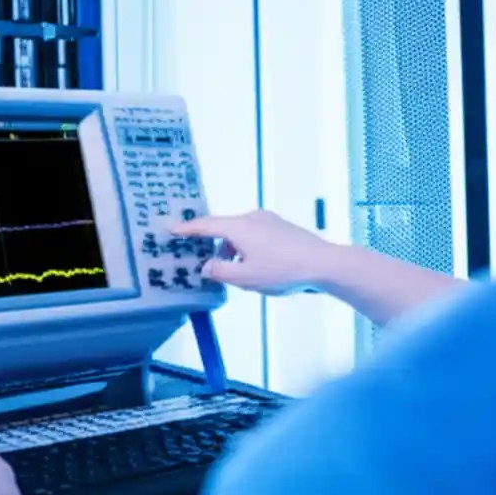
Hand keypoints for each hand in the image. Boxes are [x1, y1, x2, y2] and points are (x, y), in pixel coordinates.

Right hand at [172, 211, 341, 294]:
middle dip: (215, 248)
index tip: (172, 230)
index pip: (205, 225)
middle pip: (224, 229)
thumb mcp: (245, 278)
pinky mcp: (282, 227)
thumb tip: (206, 267)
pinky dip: (248, 248)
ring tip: (237, 274)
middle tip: (208, 265)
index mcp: (239, 227)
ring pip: (241, 234)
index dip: (187, 229)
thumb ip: (219, 272)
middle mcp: (252, 217)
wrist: (323, 263)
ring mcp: (269, 220)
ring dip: (234, 251)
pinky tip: (257, 267)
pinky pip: (256, 235)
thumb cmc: (282, 271)